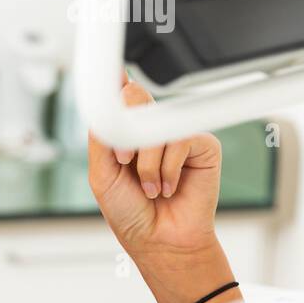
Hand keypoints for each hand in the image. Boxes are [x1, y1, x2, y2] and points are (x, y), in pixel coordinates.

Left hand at [87, 71, 240, 302]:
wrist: (159, 239)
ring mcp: (177, 133)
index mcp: (124, 130)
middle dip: (124, 132)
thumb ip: (103, 134)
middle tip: (124, 161)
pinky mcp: (202, 144)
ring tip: (148, 187)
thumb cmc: (128, 210)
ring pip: (155, 125)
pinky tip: (168, 186)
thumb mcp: (101, 172)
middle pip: (135, 97)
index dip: (113, 76)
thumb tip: (106, 97)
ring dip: (145, 164)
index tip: (110, 63)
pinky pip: (179, 139)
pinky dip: (167, 168)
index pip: (117, 94)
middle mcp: (151, 127)